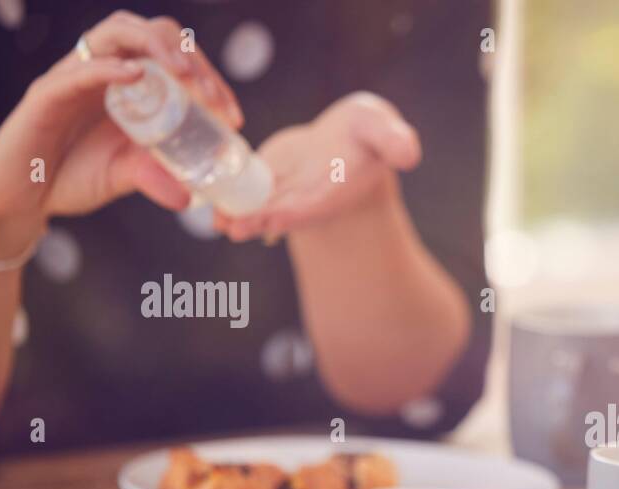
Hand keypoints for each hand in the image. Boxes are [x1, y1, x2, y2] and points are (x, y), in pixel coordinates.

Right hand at [0, 10, 241, 255]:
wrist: (24, 197)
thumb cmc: (72, 177)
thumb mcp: (125, 176)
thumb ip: (155, 177)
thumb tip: (189, 198)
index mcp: (129, 84)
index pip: (174, 59)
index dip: (209, 78)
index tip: (232, 116)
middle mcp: (105, 70)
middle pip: (150, 32)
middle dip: (189, 56)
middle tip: (212, 94)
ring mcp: (75, 76)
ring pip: (117, 32)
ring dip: (157, 46)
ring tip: (184, 73)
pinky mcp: (48, 93)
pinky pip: (80, 69)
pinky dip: (110, 67)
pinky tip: (137, 74)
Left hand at [216, 92, 421, 241]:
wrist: (349, 139)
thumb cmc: (371, 132)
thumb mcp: (385, 131)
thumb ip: (396, 142)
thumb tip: (409, 153)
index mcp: (339, 187)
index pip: (318, 202)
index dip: (297, 210)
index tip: (276, 217)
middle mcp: (312, 196)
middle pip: (284, 211)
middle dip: (260, 220)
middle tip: (234, 228)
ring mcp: (289, 193)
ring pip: (262, 207)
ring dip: (240, 217)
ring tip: (218, 223)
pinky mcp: (269, 182)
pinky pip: (248, 194)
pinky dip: (229, 201)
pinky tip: (209, 209)